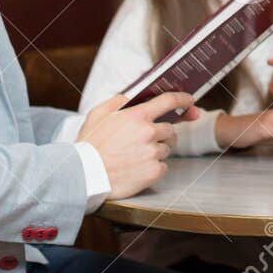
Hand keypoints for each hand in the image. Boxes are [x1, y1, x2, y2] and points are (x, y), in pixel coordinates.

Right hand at [78, 91, 195, 197]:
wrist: (83, 176)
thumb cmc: (89, 146)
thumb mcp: (98, 114)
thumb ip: (118, 101)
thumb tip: (132, 96)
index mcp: (137, 116)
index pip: (169, 101)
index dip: (182, 99)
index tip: (189, 101)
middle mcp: (148, 133)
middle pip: (170, 129)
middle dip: (162, 133)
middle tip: (144, 141)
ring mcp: (152, 153)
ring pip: (166, 148)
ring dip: (156, 151)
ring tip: (134, 157)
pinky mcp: (154, 172)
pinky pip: (163, 166)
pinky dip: (154, 168)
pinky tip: (137, 169)